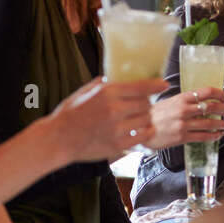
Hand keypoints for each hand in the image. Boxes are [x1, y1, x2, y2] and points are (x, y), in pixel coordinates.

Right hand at [49, 76, 165, 161]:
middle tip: (141, 105)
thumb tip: (119, 77)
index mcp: (107, 92)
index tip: (164, 84)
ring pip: (146, 120)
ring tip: (138, 118)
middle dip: (146, 104)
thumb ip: (104, 84)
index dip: (156, 85)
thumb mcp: (85, 91)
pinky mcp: (119, 145)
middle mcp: (114, 109)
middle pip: (146, 103)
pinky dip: (145, 132)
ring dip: (145, 118)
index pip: (141, 86)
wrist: (59, 139)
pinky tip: (141, 129)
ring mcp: (117, 128)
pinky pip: (143, 136)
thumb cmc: (71, 114)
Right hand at [146, 88, 223, 150]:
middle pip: (212, 107)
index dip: (219, 94)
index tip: (223, 97)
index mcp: (181, 98)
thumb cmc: (155, 114)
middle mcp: (184, 110)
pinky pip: (204, 136)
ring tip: (223, 124)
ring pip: (210, 123)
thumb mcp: (170, 101)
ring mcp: (183, 124)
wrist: (140, 128)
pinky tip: (218, 135)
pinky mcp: (182, 137)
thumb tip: (202, 99)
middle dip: (223, 109)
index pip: (207, 91)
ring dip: (221, 124)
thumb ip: (185, 100)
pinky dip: (215, 136)